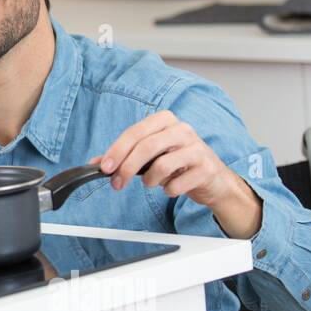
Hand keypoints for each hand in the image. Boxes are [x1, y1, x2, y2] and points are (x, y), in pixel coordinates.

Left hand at [88, 109, 261, 237]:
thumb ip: (125, 156)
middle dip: (127, 168)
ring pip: (162, 165)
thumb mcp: (150, 156)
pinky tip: (171, 188)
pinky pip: (177, 183)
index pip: (135, 132)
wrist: (213, 179)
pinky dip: (168, 190)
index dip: (117, 150)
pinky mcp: (206, 168)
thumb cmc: (177, 163)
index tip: (105, 167)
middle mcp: (182, 129)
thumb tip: (96, 163)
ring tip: (151, 183)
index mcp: (165, 120)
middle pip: (146, 146)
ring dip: (149, 181)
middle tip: (116, 183)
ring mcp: (197, 148)